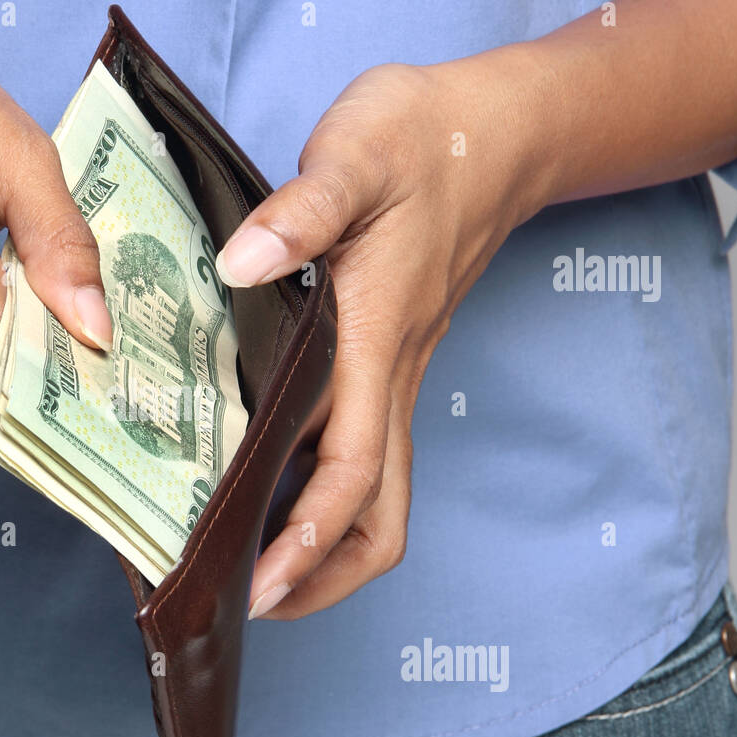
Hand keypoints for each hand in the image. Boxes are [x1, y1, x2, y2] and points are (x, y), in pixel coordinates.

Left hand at [216, 49, 553, 618]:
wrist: (497, 134)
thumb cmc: (424, 140)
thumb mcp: (357, 154)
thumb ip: (301, 210)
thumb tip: (239, 265)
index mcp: (377, 339)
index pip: (350, 469)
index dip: (304, 538)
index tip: (256, 587)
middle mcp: (392, 377)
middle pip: (377, 517)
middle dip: (320, 576)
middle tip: (247, 602)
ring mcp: (397, 378)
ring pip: (378, 496)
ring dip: (326, 549)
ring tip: (255, 569)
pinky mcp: (392, 365)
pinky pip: (368, 454)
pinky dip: (326, 495)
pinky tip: (271, 487)